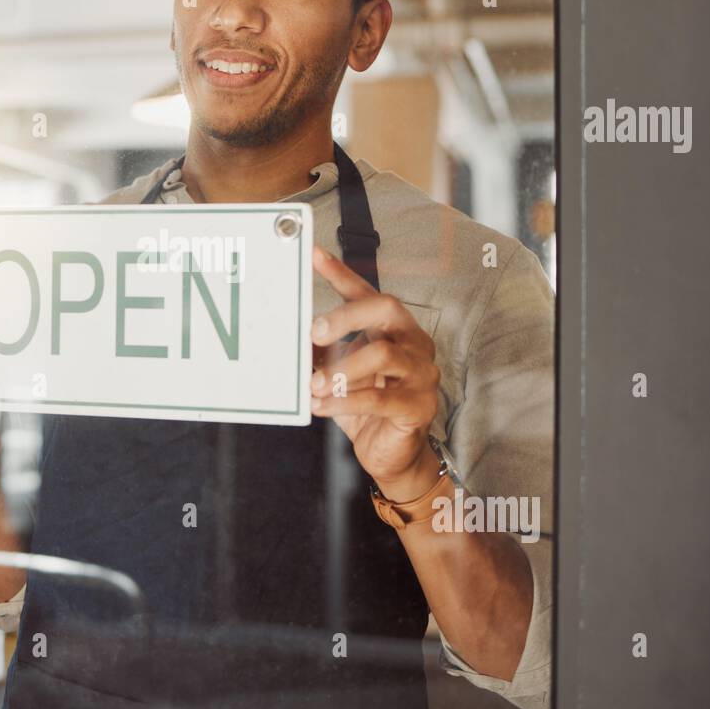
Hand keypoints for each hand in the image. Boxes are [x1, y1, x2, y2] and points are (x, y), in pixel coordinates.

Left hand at [309, 245, 441, 500]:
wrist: (391, 454)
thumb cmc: (363, 406)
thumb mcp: (338, 373)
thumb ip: (321, 353)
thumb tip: (288, 336)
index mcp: (394, 328)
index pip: (367, 292)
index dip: (340, 273)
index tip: (313, 255)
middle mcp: (413, 342)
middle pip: (385, 308)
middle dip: (346, 315)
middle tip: (314, 332)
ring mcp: (421, 373)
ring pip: (383, 355)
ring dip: (342, 368)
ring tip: (315, 384)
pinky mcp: (419, 406)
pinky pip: (380, 398)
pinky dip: (345, 401)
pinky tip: (321, 406)